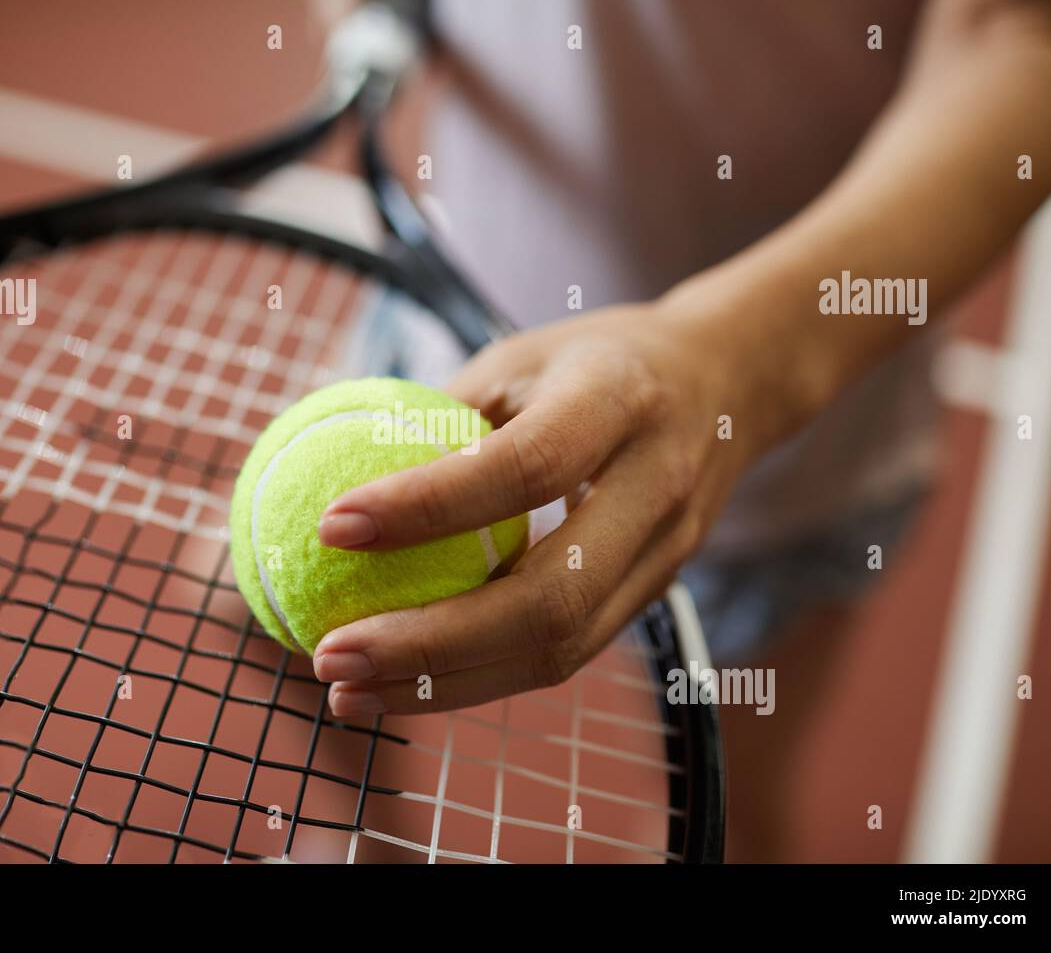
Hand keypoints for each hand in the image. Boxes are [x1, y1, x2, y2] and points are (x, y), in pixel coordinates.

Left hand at [312, 302, 770, 714]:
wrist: (732, 386)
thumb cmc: (597, 363)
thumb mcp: (519, 358)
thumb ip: (439, 415)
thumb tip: (319, 468)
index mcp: (618, 401)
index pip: (524, 466)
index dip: (426, 505)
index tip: (329, 527)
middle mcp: (656, 486)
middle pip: (549, 598)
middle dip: (428, 645)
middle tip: (329, 655)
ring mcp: (668, 553)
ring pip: (558, 649)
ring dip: (444, 686)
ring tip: (349, 692)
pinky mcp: (656, 594)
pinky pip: (564, 653)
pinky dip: (479, 678)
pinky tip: (407, 683)